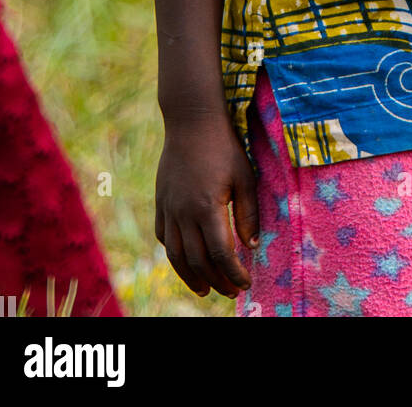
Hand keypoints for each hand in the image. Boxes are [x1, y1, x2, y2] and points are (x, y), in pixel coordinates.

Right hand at [155, 111, 259, 298]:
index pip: (221, 253)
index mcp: (207, 207)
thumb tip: (251, 246)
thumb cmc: (224, 147)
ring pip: (175, 255)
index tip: (245, 284)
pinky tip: (186, 261)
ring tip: (205, 290)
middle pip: (198, 260)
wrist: (191, 121)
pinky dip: (174, 254)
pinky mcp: (160, 202)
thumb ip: (248, 213)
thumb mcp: (245, 176)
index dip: (233, 273)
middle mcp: (183, 213)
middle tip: (231, 291)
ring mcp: (168, 208)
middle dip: (216, 281)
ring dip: (190, 277)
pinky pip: (163, 237)